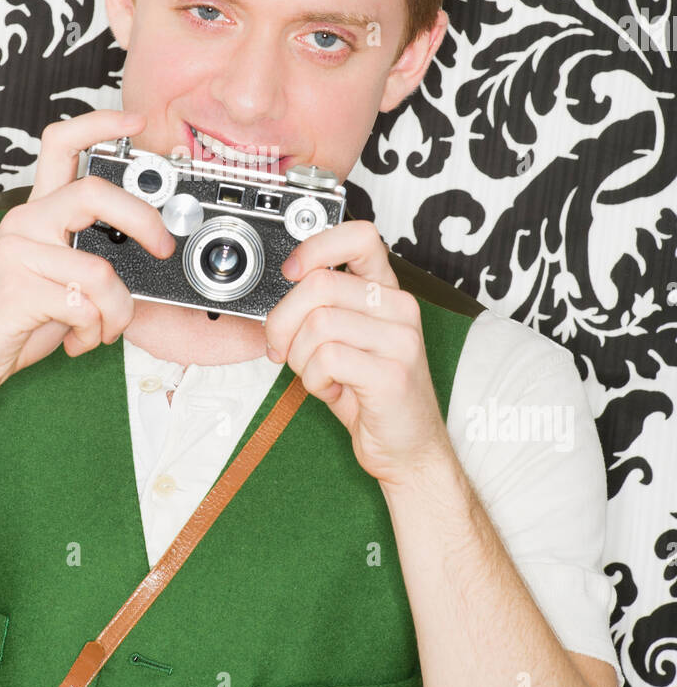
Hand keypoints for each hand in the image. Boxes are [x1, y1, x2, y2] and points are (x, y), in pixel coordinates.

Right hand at [0, 109, 176, 413]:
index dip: (101, 125)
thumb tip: (147, 245)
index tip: (137, 123)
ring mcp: (18, 254)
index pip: (62, 145)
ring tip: (103, 328)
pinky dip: (93, 333)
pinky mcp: (17, 290)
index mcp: (37, 211)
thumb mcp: (53, 274)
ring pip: (100, 271)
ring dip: (117, 313)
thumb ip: (87, 251)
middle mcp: (25, 222)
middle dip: (143, 219)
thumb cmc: (11, 317)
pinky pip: (84, 307)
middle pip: (93, 193)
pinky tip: (78, 342)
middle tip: (161, 246)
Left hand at [264, 220, 451, 489]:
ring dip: (299, 358)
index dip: (316, 246)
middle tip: (282, 348)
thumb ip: (321, 309)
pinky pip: (327, 359)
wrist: (409, 449)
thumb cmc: (371, 395)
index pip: (359, 237)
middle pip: (319, 285)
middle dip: (282, 321)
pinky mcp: (392, 374)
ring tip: (317, 375)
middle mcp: (399, 308)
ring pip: (317, 324)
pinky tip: (333, 391)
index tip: (291, 271)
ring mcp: (400, 340)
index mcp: (387, 293)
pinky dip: (314, 381)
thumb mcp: (346, 341)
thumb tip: (278, 291)